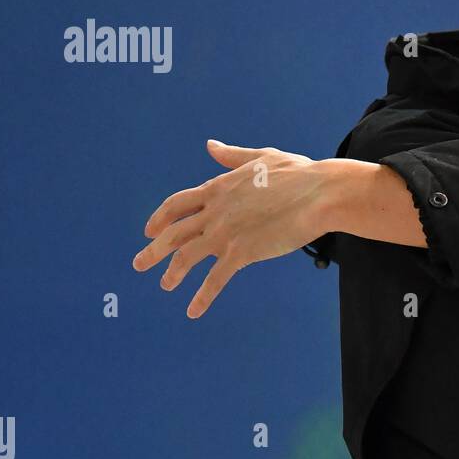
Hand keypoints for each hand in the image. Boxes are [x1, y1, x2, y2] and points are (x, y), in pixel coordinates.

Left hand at [132, 140, 329, 317]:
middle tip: (139, 264)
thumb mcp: (261, 158)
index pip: (177, 204)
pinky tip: (192, 312)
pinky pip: (214, 280)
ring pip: (186, 257)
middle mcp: (214, 211)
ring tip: (165, 285)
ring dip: (172, 273)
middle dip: (153, 251)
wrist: (319, 194)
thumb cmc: (299, 173)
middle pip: (173, 233)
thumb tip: (210, 146)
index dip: (160, 218)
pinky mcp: (241, 253)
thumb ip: (232, 156)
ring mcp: (225, 233)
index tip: (149, 231)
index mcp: (218, 188)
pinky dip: (201, 297)